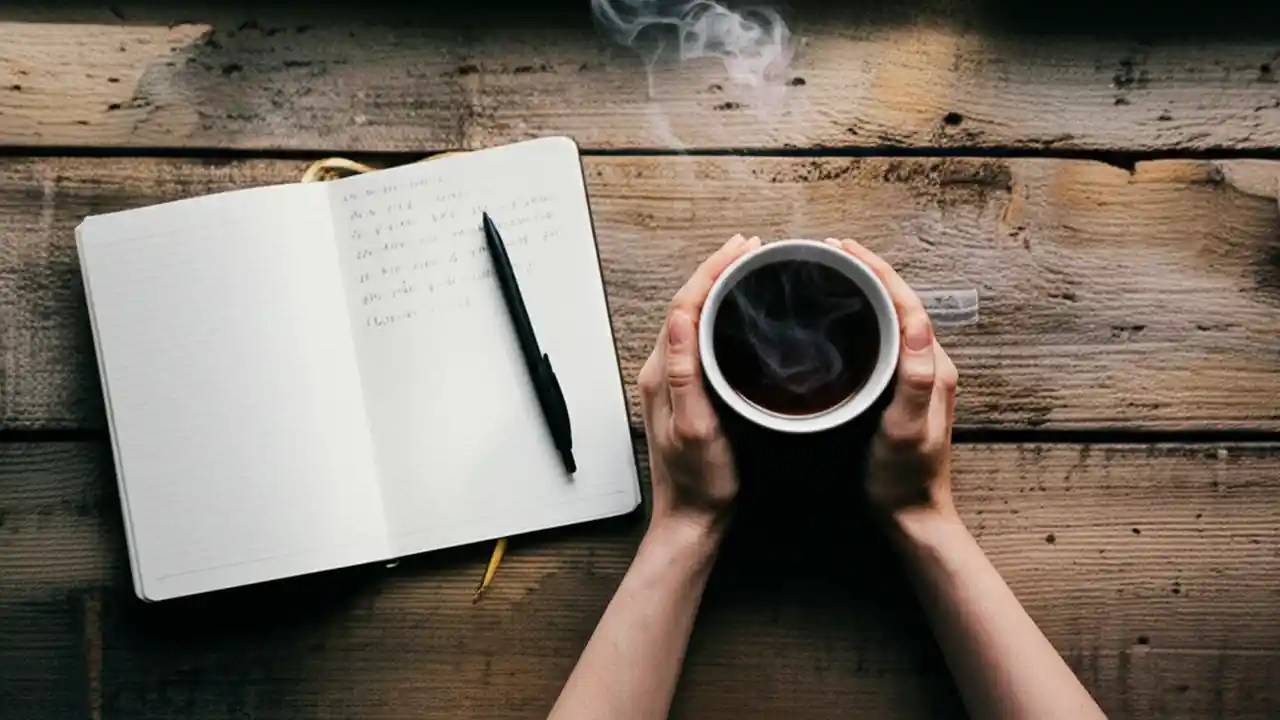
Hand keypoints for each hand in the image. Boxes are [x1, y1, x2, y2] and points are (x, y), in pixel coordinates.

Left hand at [637, 234, 760, 538]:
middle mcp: (661, 371)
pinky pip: (696, 337)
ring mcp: (671, 380)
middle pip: (685, 303)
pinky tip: (735, 310)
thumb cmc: (700, 482)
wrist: (691, 518)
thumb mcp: (696, 429)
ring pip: (690, 317)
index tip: (741, 249)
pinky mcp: (684, 390)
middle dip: (716, 269)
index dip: (712, 271)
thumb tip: (678, 320)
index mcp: (662, 374)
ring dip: (716, 287)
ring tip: (744, 266)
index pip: (684, 305)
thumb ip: (685, 375)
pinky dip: (716, 312)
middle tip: (749, 247)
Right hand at [824, 239, 958, 525]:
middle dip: (871, 271)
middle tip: (835, 251)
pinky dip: (867, 318)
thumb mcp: (906, 430)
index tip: (846, 249)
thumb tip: (919, 321)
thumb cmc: (904, 480)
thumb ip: (916, 379)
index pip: (908, 303)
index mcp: (934, 368)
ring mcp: (919, 379)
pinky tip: (847, 319)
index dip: (878, 271)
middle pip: (902, 304)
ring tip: (838, 272)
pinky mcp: (904, 391)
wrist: (913, 517)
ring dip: (869, 291)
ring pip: (895, 320)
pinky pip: (888, 340)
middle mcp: (932, 366)